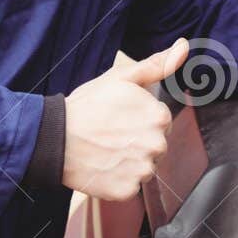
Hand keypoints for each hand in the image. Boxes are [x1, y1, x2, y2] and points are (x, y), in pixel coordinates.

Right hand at [60, 38, 188, 199]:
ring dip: (129, 162)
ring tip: (105, 151)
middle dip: (138, 141)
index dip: (139, 119)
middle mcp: (156, 145)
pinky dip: (118, 180)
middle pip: (155, 146)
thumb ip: (157, 64)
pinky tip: (102, 167)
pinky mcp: (127, 190)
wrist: (52, 138)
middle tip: (110, 135)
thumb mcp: (121, 77)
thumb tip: (184, 46)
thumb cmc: (86, 106)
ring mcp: (142, 170)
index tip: (119, 118)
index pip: (161, 123)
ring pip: (144, 168)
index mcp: (159, 116)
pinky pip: (130, 187)